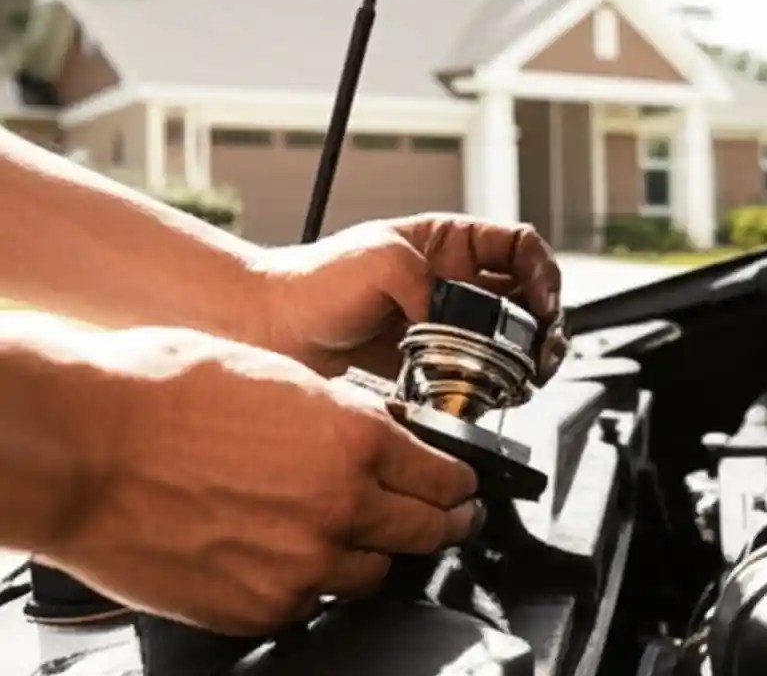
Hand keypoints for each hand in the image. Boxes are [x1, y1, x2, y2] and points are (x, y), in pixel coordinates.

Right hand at [37, 327, 479, 635]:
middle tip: (446, 519)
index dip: (460, 486)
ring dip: (373, 554)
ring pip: (373, 573)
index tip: (461, 489)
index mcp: (358, 441)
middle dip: (441, 523)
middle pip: (427, 533)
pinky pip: (312, 601)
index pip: (446, 479)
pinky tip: (289, 556)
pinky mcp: (262, 607)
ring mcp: (304, 566)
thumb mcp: (283, 379)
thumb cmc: (166, 396)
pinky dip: (311, 581)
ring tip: (354, 536)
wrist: (84, 449)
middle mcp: (343, 508)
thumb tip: (384, 438)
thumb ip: (347, 418)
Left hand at [248, 214, 566, 382]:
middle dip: (546, 326)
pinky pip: (482, 381)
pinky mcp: (437, 372)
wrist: (271, 332)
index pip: (521, 248)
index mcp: (451, 246)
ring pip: (515, 345)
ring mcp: (450, 331)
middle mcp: (458, 287)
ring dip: (529, 362)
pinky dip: (495, 390)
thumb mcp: (378, 258)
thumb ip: (426, 281)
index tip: (541, 301)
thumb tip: (455, 319)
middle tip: (540, 351)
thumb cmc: (312, 282)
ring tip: (523, 377)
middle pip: (530, 301)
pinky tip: (488, 395)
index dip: (543, 272)